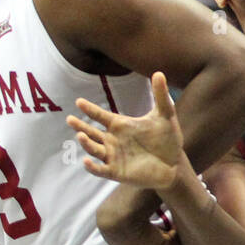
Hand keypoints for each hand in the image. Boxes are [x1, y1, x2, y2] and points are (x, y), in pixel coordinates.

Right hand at [69, 72, 185, 191]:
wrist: (174, 164)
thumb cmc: (167, 139)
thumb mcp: (165, 115)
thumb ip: (160, 95)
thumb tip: (159, 72)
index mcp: (121, 125)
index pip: (100, 116)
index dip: (90, 109)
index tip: (79, 102)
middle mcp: (113, 140)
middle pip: (92, 132)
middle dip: (81, 126)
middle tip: (70, 119)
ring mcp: (114, 156)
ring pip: (94, 149)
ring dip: (86, 143)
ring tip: (81, 136)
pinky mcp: (117, 172)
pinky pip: (101, 170)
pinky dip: (92, 167)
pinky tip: (86, 161)